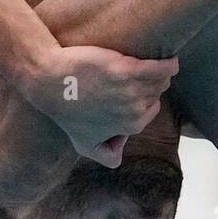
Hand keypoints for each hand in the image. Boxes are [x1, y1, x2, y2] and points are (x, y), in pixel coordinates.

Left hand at [21, 44, 177, 167]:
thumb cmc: (65, 107)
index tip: (131, 89)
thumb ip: (104, 154)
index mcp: (130, 127)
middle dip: (150, 85)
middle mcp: (134, 113)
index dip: (142, 99)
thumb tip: (119, 159)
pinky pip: (163, 67)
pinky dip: (168, 64)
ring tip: (147, 64)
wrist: (49, 79)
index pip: (151, 110)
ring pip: (160, 79)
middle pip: (157, 93)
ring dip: (159, 72)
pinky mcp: (128, 70)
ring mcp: (132, 91)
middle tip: (134, 75)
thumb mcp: (83, 141)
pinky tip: (167, 58)